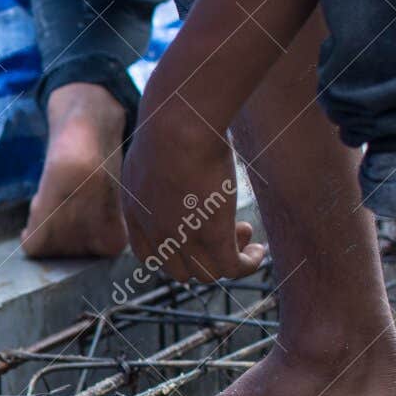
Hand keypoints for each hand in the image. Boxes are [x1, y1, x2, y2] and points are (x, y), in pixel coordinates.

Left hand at [120, 106, 265, 282]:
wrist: (176, 125)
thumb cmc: (170, 121)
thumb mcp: (155, 142)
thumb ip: (162, 155)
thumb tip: (179, 142)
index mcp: (136, 210)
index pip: (149, 254)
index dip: (174, 252)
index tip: (196, 235)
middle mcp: (154, 230)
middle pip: (177, 270)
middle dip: (203, 256)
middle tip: (228, 228)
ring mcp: (181, 237)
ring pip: (205, 274)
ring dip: (227, 260)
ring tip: (246, 233)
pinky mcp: (212, 236)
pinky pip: (231, 269)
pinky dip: (247, 265)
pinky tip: (260, 252)